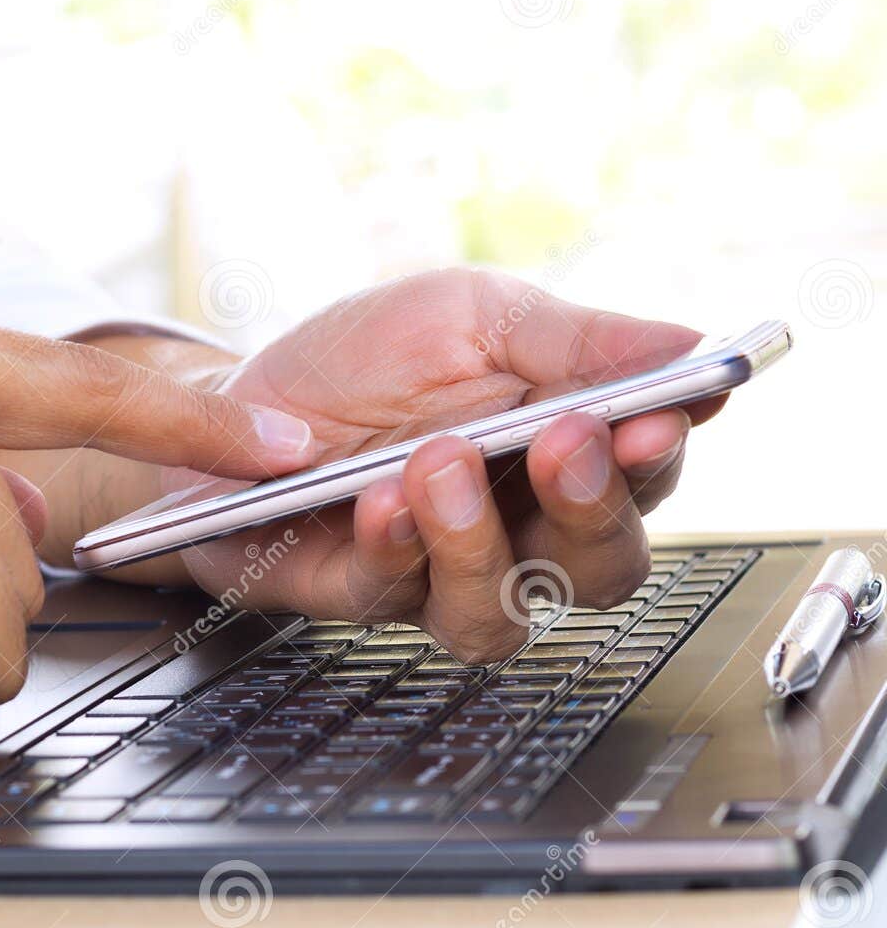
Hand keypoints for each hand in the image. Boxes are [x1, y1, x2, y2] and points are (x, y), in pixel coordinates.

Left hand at [180, 270, 719, 658]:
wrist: (240, 398)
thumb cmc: (365, 362)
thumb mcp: (470, 316)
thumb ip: (573, 341)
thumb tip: (687, 345)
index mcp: (562, 455)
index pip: (644, 476)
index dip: (657, 457)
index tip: (651, 419)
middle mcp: (515, 529)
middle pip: (600, 568)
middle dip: (590, 510)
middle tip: (566, 444)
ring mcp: (438, 573)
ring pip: (498, 611)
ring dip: (478, 540)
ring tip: (442, 463)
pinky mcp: (359, 591)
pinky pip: (392, 594)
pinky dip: (392, 545)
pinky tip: (379, 497)